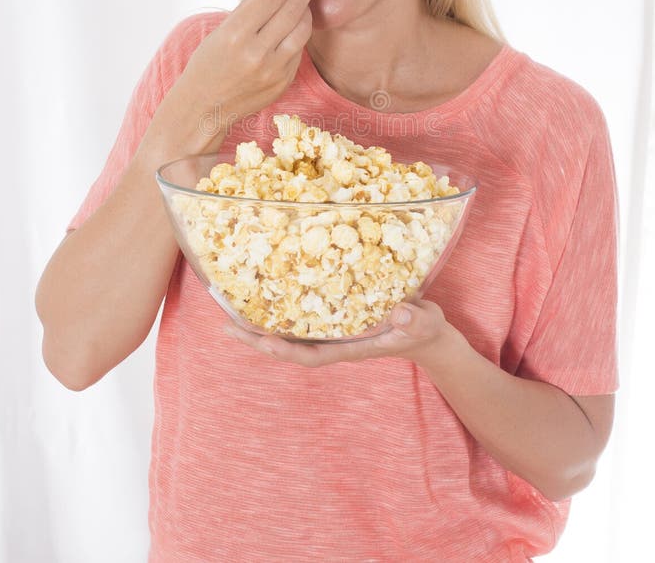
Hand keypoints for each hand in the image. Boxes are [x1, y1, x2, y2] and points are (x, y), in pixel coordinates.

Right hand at [167, 0, 321, 150]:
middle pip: (292, 8)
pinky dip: (299, 31)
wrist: (204, 107)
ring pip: (302, 29)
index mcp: (235, 35)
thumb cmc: (209, 62)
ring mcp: (273, 70)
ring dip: (308, 7)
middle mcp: (256, 53)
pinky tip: (295, 21)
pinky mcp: (283, 82)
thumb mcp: (224, 27)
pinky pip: (298, 49)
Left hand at [223, 298, 453, 368]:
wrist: (427, 334)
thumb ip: (414, 320)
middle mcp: (336, 342)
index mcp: (352, 348)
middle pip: (290, 348)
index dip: (287, 350)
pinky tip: (263, 299)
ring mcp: (333, 332)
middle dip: (259, 340)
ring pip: (290, 334)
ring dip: (261, 327)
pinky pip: (301, 319)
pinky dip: (279, 312)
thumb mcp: (425, 323)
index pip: (313, 355)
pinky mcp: (334, 319)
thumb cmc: (425, 330)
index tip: (263, 340)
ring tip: (231, 315)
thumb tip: (398, 314)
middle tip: (227, 326)